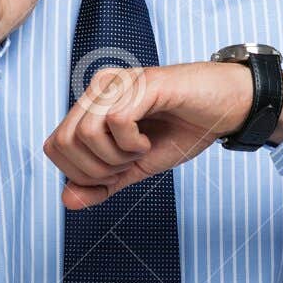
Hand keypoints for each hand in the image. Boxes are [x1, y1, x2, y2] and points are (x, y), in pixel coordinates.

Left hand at [44, 62, 282, 209]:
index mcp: (92, 104)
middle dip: (95, 170)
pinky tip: (150, 140)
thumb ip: (102, 184)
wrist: (227, 109)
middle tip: (127, 164)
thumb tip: (66, 201)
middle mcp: (99, 87)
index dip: (78, 174)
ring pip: (85, 133)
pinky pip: (116, 123)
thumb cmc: (184, 130)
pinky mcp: (142, 83)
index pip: (55, 145)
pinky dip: (132, 144)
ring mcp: (119, 82)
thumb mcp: (136, 167)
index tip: (114, 173)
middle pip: (64, 142)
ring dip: (114, 157)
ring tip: (140, 151)